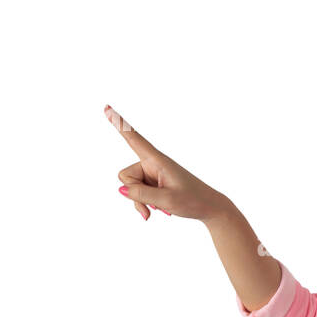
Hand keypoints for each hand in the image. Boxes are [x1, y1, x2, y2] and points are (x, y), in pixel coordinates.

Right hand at [104, 105, 230, 221]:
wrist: (210, 208)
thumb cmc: (194, 200)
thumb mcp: (168, 200)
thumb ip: (141, 194)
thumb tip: (121, 189)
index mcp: (158, 160)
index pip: (135, 139)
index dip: (119, 123)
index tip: (106, 107)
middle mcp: (152, 163)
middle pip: (126, 176)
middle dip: (135, 193)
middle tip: (155, 204)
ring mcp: (152, 174)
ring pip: (130, 187)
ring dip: (141, 200)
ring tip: (160, 207)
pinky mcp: (153, 183)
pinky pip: (137, 193)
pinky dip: (144, 203)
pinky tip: (157, 209)